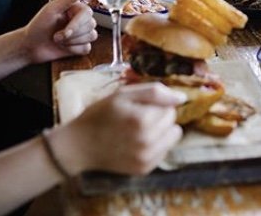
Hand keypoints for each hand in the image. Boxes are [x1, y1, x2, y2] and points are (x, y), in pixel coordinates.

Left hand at [23, 0, 97, 63]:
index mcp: (75, 9)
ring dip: (72, 42)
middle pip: (91, 25)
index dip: (77, 24)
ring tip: (58, 40)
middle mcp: (81, 20)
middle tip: (56, 36)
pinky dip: (74, 49)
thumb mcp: (51, 9)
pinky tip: (64, 47)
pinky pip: (87, 48)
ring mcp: (82, 33)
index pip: (88, 13)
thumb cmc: (38, 26)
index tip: (66, 32)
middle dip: (72, 34)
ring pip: (91, 36)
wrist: (31, 46)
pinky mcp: (81, 46)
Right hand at [65, 83, 184, 174]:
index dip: (157, 105)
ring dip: (160, 132)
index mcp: (142, 120)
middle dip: (159, 118)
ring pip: (172, 137)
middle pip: (173, 122)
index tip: (139, 107)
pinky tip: (136, 143)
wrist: (78, 146)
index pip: (170, 108)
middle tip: (137, 118)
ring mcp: (146, 158)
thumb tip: (182, 98)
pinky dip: (155, 146)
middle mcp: (147, 141)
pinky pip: (164, 152)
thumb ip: (154, 92)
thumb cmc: (100, 114)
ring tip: (139, 131)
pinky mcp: (144, 169)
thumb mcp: (123, 94)